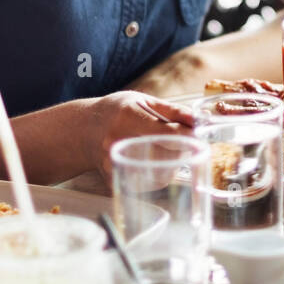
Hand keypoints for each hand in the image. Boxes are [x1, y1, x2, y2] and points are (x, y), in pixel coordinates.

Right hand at [82, 91, 196, 178]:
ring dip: (174, 164)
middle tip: (189, 143)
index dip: (187, 135)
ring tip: (171, 150)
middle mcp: (118, 141)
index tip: (200, 135)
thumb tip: (200, 120)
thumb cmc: (117, 112)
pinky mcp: (115, 179)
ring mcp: (114, 163)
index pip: (165, 132)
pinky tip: (158, 161)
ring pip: (159, 173)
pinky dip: (161, 174)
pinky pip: (149, 183)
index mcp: (127, 117)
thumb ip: (173, 111)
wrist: (83, 130)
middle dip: (183, 150)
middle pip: (164, 154)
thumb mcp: (143, 100)